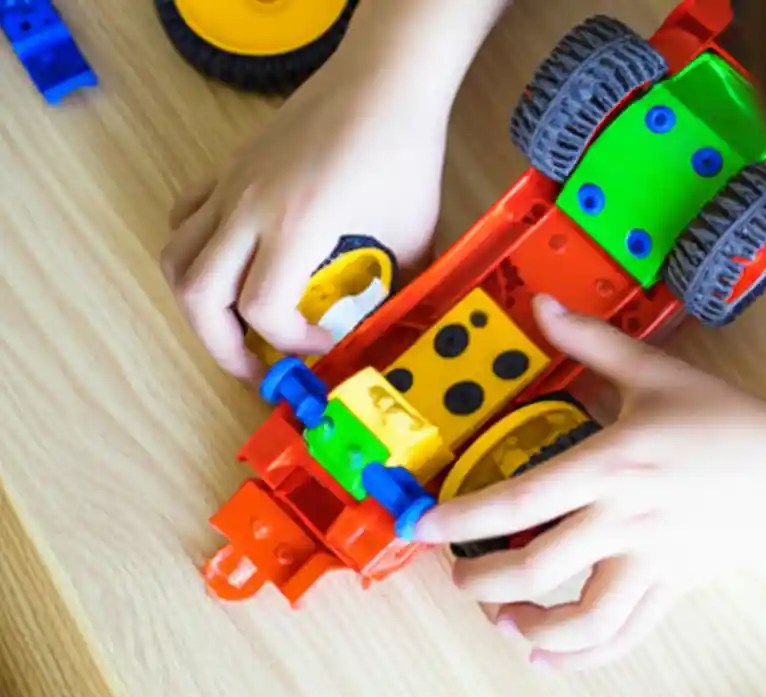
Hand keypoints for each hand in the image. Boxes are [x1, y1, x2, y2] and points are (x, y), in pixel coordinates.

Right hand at [161, 0, 505, 380]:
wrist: (383, 81)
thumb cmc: (402, 150)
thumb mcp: (411, 231)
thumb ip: (393, 286)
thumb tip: (387, 328)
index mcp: (296, 226)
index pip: (263, 310)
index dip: (292, 343)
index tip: (325, 345)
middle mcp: (249, 208)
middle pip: (198, 296)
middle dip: (222, 347)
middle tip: (256, 371)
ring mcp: (232, 186)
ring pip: (178, 258)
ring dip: (198, 305)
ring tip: (232, 330)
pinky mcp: (229, 168)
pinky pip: (185, 218)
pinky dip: (193, 254)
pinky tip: (229, 269)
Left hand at [414, 295, 765, 670]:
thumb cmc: (728, 421)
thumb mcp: (656, 372)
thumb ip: (592, 342)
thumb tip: (542, 304)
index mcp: (613, 464)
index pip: (520, 500)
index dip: (463, 518)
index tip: (423, 528)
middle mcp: (625, 519)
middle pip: (537, 567)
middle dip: (481, 580)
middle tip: (457, 576)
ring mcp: (651, 560)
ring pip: (580, 618)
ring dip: (530, 628)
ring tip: (501, 620)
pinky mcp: (673, 586)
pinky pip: (624, 634)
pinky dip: (581, 656)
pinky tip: (548, 657)